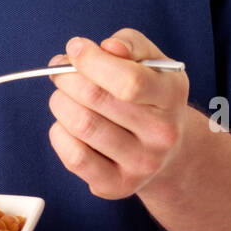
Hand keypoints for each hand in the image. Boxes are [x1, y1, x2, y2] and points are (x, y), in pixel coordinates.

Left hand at [46, 29, 191, 198]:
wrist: (167, 149)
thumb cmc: (150, 95)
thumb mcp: (152, 61)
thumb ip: (130, 44)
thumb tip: (108, 47)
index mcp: (171, 96)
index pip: (128, 81)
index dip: (91, 60)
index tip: (75, 48)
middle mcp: (161, 134)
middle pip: (95, 99)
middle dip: (66, 77)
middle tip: (61, 72)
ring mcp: (140, 164)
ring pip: (80, 124)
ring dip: (60, 101)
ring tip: (64, 96)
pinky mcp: (116, 186)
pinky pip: (74, 156)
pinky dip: (60, 133)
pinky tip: (68, 124)